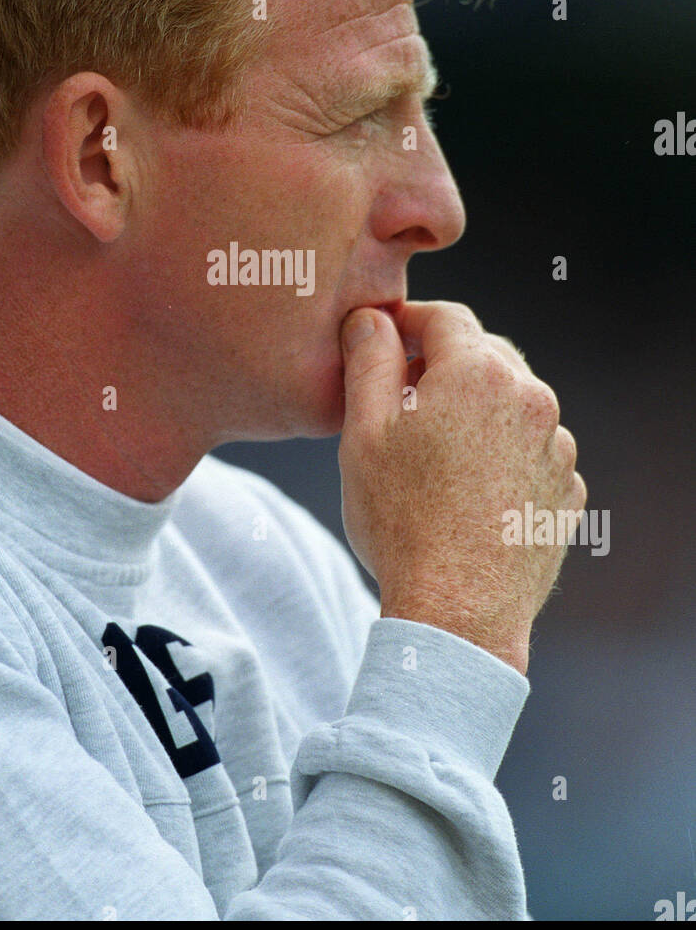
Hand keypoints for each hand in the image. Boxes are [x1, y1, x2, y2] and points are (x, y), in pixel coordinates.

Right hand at [338, 300, 585, 673]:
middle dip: (442, 366)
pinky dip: (501, 454)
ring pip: (509, 404)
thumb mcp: (364, 430)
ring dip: (474, 412)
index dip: (407, 323)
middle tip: (399, 402)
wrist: (458, 611)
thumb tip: (372, 319)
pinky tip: (466, 490)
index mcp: (479, 372)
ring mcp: (556, 447)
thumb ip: (369, 359)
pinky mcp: (565, 490)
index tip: (381, 342)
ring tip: (432, 457)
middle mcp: (532, 398)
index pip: (444, 318)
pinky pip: (530, 451)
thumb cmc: (401, 519)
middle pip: (483, 356)